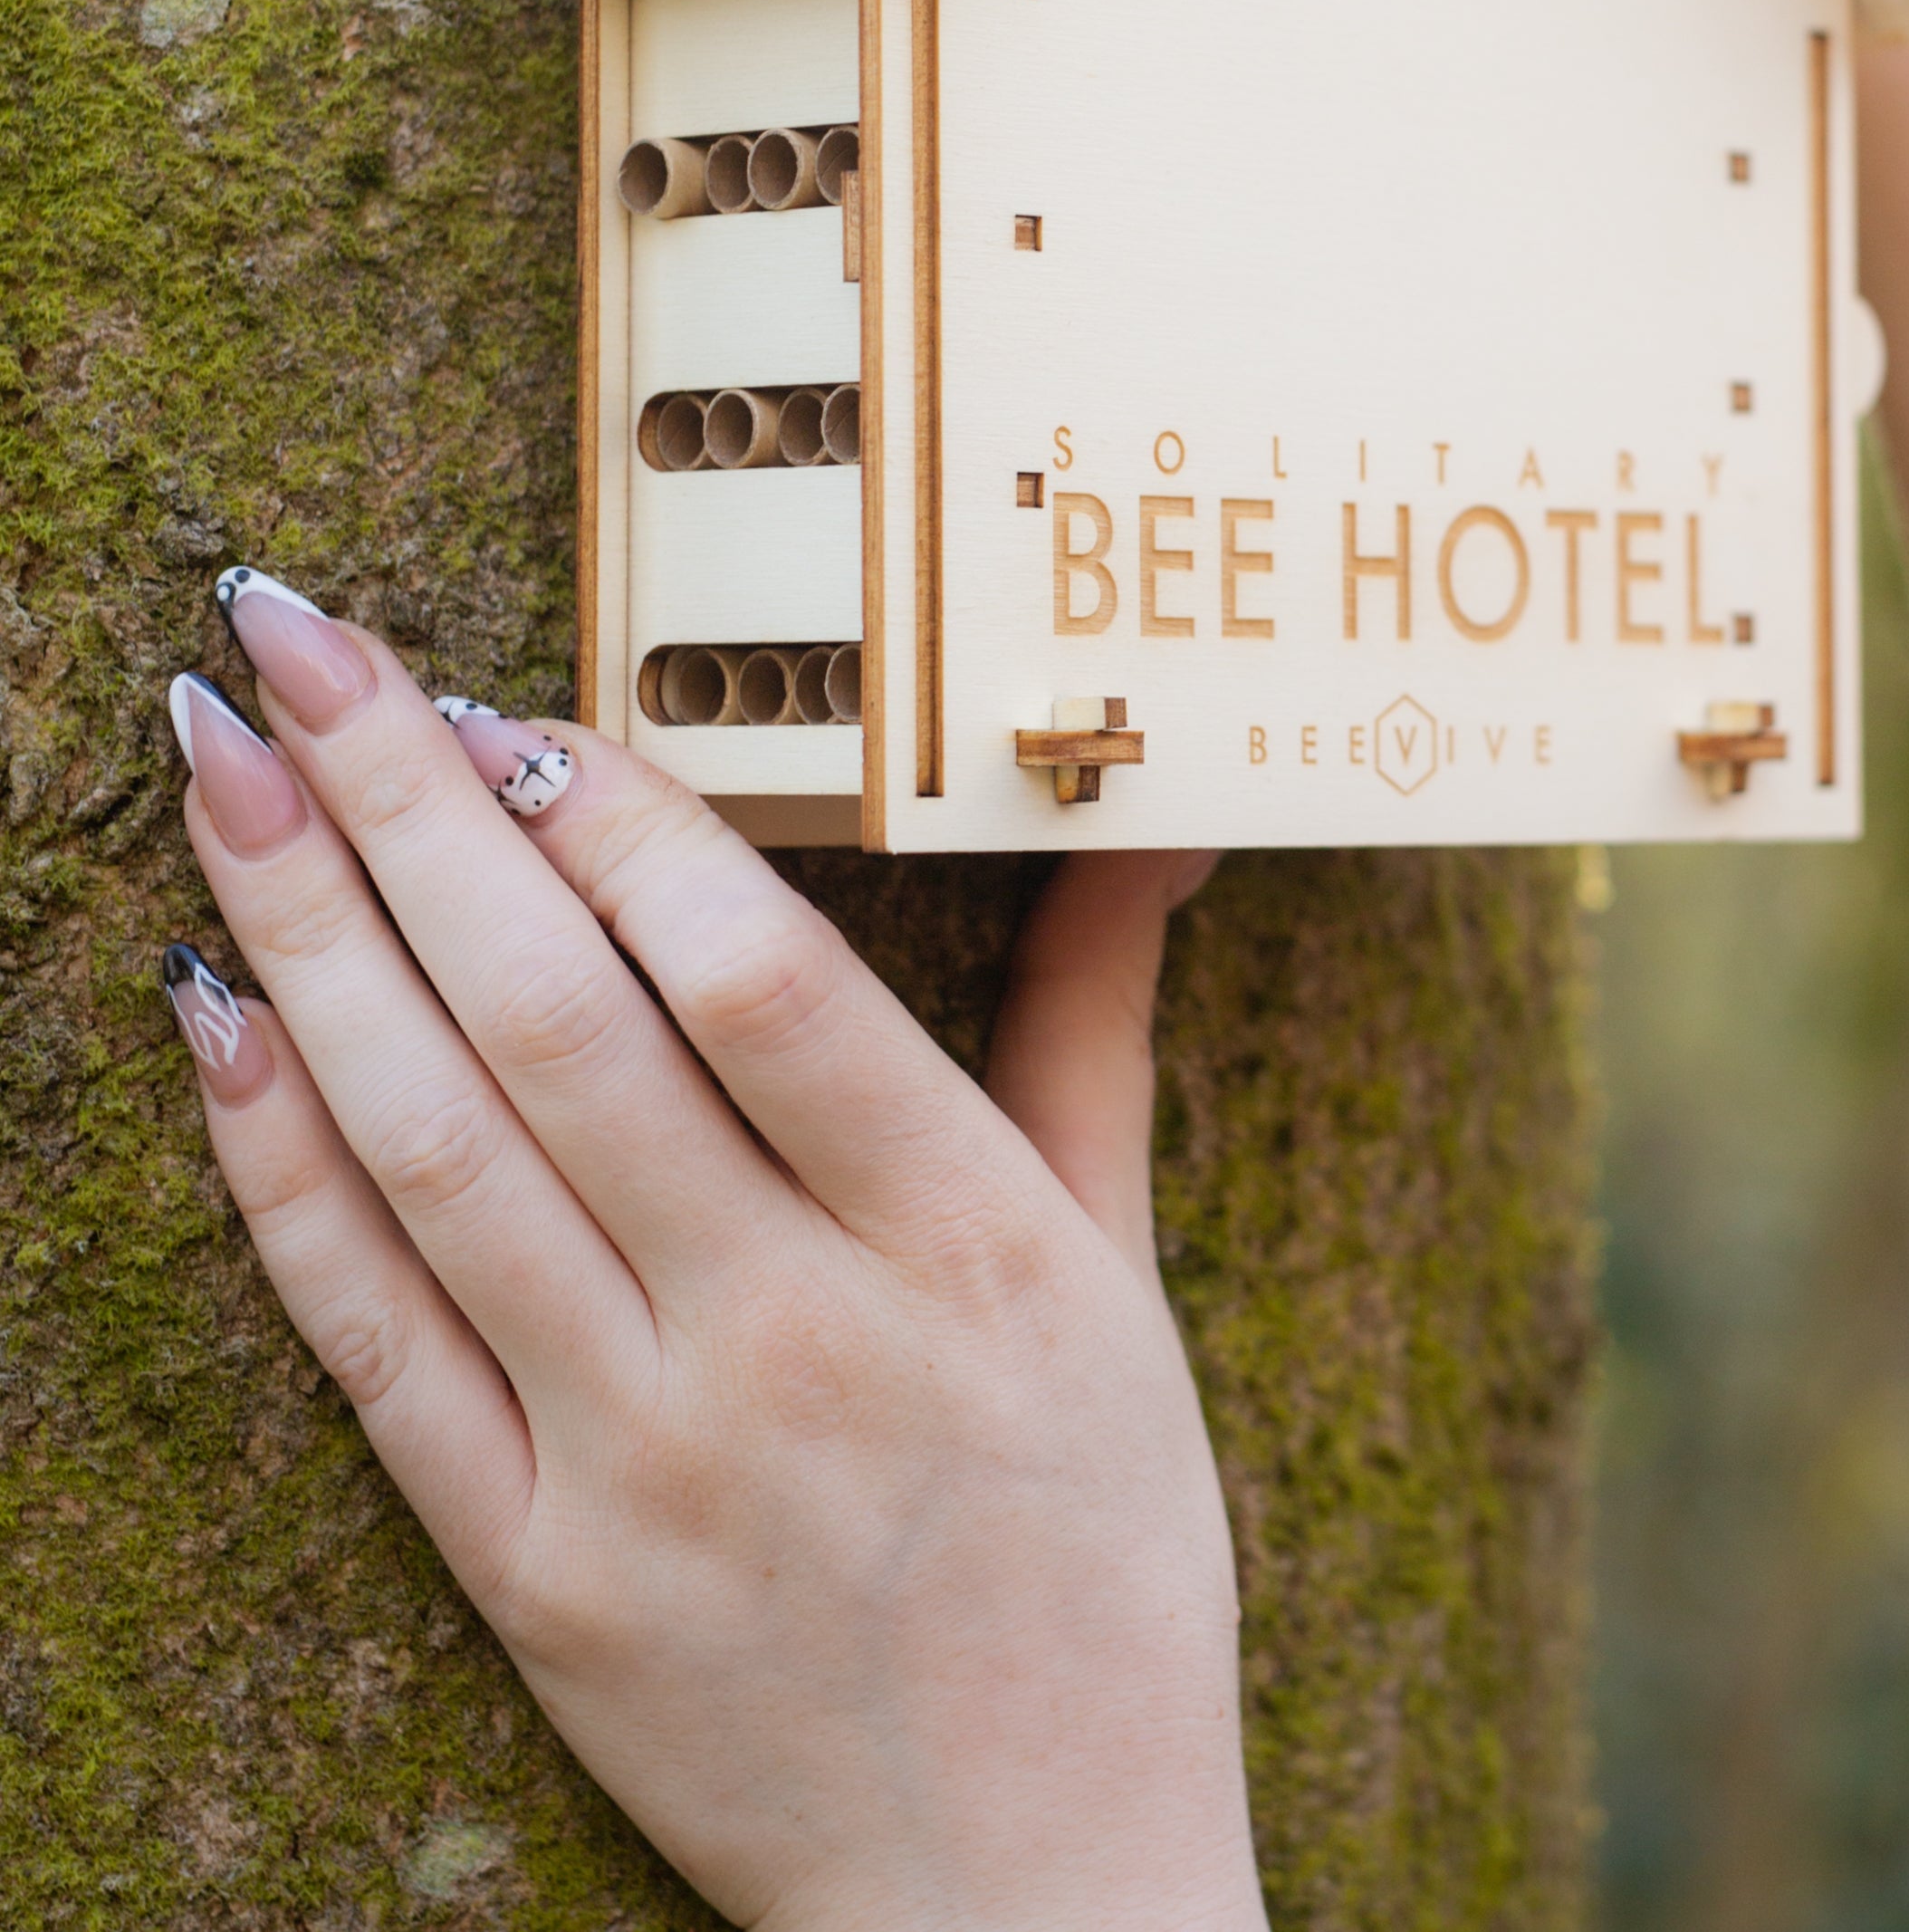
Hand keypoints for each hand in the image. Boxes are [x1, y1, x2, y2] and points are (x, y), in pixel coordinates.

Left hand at [160, 570, 1258, 1931]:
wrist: (1031, 1885)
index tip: (514, 696)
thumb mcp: (1125, 1279)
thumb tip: (1151, 838)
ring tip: (223, 773)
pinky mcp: (536, 1579)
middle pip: (566, 1034)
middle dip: (411, 815)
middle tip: (289, 642)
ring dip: (309, 947)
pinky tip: (217, 1027)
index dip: (624, 827)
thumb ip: (1097, 1034)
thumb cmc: (1105, 1554)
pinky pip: (379, 1349)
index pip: (764, 989)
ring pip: (444, 1160)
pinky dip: (286, 1180)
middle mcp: (798, 1342)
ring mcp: (649, 1466)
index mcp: (972, 1250)